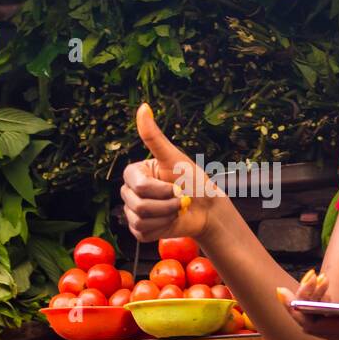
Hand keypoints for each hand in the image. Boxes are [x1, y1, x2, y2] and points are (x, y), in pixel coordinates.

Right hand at [120, 103, 220, 240]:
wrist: (207, 209)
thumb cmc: (194, 181)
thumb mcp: (175, 158)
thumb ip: (155, 136)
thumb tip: (143, 107)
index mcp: (136, 172)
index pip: (138, 185)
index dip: (161, 190)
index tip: (177, 186)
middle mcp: (131, 191)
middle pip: (138, 205)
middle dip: (167, 205)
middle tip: (181, 200)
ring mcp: (133, 211)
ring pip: (140, 220)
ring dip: (166, 217)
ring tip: (177, 210)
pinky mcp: (139, 229)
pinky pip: (142, 232)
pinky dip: (162, 229)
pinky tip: (170, 221)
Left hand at [275, 270, 338, 339]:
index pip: (314, 326)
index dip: (295, 310)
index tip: (284, 291)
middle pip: (312, 324)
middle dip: (300, 302)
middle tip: (305, 277)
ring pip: (321, 322)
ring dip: (312, 301)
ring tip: (318, 279)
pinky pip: (333, 319)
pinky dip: (324, 304)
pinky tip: (330, 288)